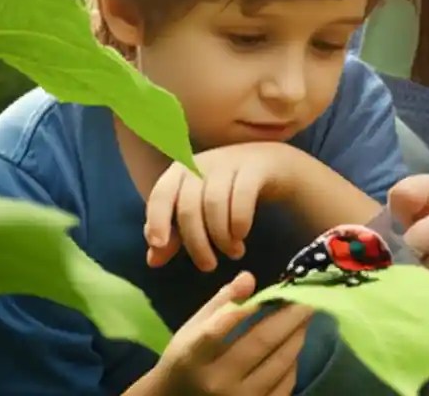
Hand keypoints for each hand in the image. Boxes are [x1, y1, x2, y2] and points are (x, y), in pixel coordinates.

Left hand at [146, 143, 305, 269]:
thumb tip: (153, 260)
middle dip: (196, 242)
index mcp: (182, 171)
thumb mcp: (200, 212)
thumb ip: (175, 235)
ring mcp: (230, 161)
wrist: (276, 167)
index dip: (157, 219)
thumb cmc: (231, 192)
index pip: (161, 193)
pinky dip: (239, 221)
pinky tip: (243, 236)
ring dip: (221, 237)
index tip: (159, 246)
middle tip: (208, 267)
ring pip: (214, 203)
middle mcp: (203, 162)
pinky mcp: (256, 166)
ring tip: (233, 253)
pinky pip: (242, 196)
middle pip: (189, 206)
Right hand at [148, 272, 311, 395]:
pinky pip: (285, 386)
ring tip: (305, 319)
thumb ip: (221, 304)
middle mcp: (216, 382)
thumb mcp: (192, 330)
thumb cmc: (185, 363)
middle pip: (259, 343)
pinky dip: (292, 364)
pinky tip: (292, 348)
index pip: (217, 330)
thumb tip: (249, 277)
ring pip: (279, 364)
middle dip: (289, 317)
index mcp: (192, 357)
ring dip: (296, 338)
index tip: (273, 291)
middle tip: (309, 299)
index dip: (245, 309)